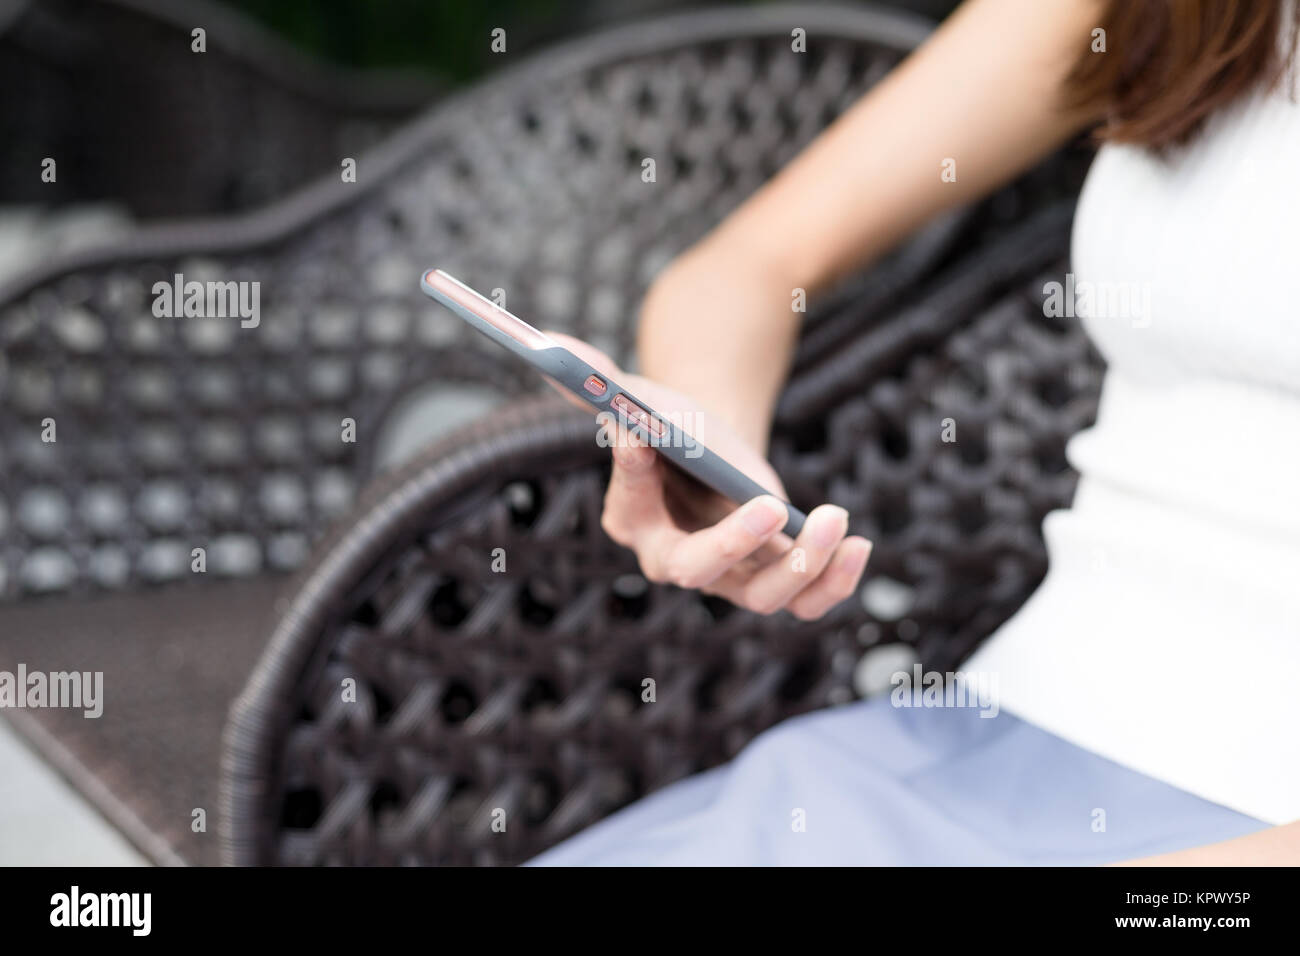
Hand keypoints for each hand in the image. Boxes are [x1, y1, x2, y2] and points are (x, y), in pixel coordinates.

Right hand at [544, 332, 871, 619]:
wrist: (711, 454)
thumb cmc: (668, 429)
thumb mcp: (635, 398)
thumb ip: (594, 380)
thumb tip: (551, 345)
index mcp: (630, 517)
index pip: (629, 501)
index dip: (632, 471)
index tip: (640, 433)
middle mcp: (675, 558)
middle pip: (696, 568)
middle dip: (733, 543)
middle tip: (769, 503)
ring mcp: (728, 577)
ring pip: (763, 595)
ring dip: (803, 563)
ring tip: (835, 517)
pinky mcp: (771, 579)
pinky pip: (805, 600)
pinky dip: (833, 582)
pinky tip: (858, 543)